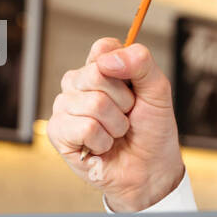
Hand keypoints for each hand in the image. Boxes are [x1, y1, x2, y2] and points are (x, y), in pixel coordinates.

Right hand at [47, 38, 185, 211]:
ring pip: (93, 103)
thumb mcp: (158, 92)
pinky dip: (103, 141)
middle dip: (124, 101)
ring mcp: (65, 106)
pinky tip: (102, 146)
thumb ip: (142, 64)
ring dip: (116, 125)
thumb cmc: (151, 131)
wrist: (150, 169)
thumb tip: (109, 59)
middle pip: (97, 73)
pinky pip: (85, 127)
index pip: (104, 48)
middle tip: (128, 115)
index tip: (136, 88)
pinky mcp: (58, 131)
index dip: (124, 67)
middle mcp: (79, 84)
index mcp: (100, 69)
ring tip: (116, 133)